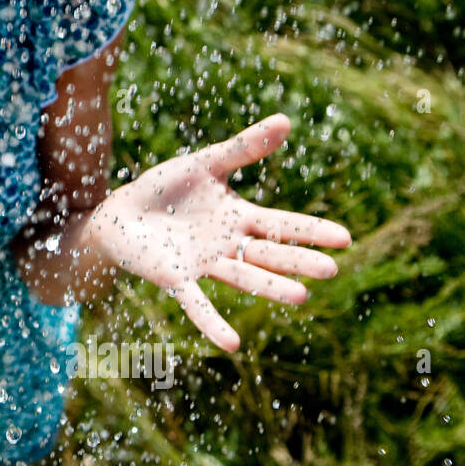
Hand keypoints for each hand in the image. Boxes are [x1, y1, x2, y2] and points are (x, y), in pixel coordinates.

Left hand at [89, 113, 351, 351]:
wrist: (119, 214)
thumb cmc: (164, 189)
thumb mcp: (205, 164)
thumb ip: (242, 148)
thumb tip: (287, 120)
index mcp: (238, 218)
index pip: (281, 225)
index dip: (310, 231)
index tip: (345, 237)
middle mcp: (227, 246)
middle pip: (268, 254)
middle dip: (298, 261)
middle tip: (331, 269)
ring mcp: (203, 264)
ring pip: (242, 277)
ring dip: (269, 288)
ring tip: (301, 297)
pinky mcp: (175, 278)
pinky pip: (196, 304)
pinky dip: (213, 323)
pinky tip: (232, 345)